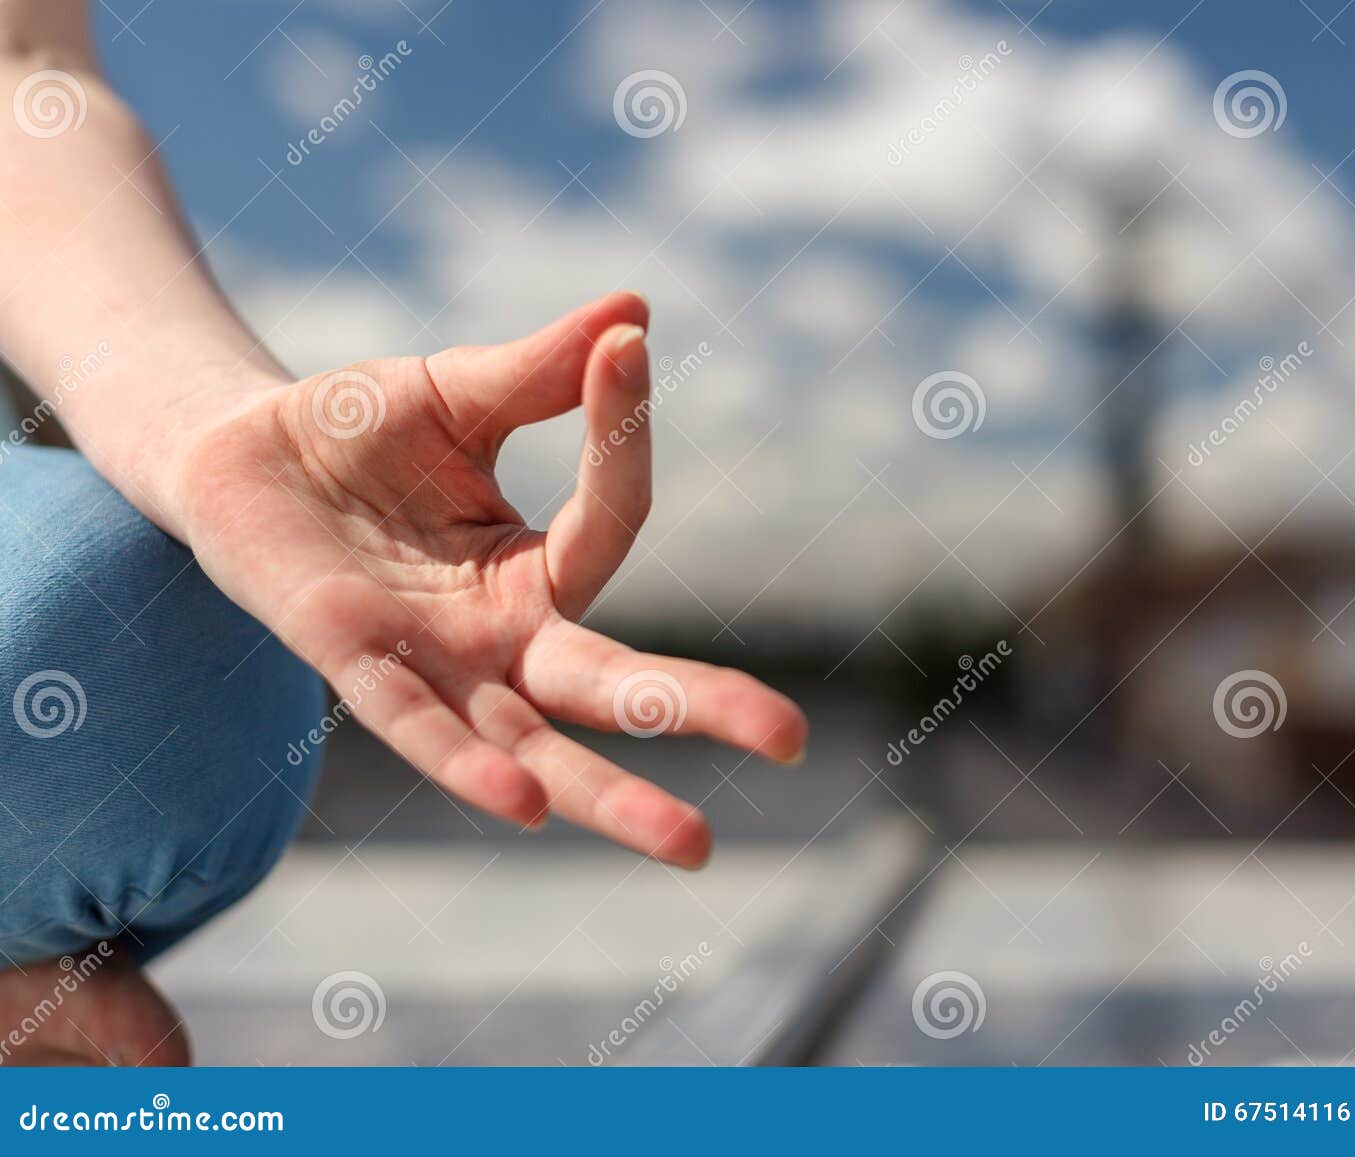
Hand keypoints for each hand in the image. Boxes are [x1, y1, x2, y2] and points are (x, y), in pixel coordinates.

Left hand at [166, 292, 805, 866]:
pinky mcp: (355, 664)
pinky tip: (524, 803)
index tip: (623, 347)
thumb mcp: (459, 390)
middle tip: (793, 739)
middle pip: (614, 685)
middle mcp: (500, 636)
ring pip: (534, 739)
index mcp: (535, 573)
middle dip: (703, 710)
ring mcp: (434, 663)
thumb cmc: (355, 432)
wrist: (236, 450)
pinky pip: (418, 725)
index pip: (611, 525)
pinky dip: (469, 761)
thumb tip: (635, 311)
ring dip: (608, 792)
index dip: (624, 435)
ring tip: (691, 844)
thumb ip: (541, 370)